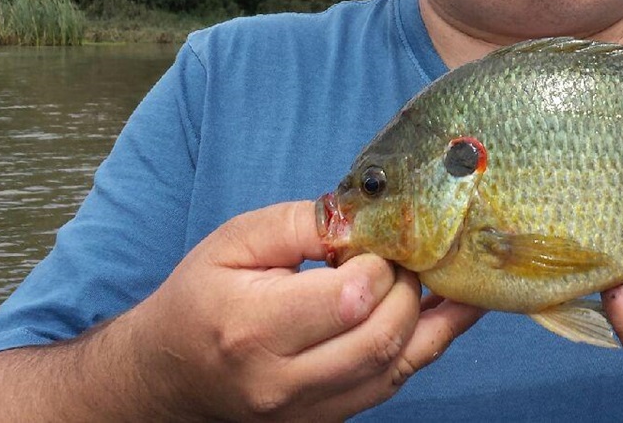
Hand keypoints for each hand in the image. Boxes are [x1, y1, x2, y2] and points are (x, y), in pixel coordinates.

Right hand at [126, 201, 482, 420]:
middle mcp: (280, 382)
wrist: (170, 373)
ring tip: (452, 279)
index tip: (376, 244)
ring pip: (395, 369)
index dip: (378, 265)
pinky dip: (422, 348)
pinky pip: (388, 387)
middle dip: (408, 290)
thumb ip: (301, 224)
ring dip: (431, 321)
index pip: (349, 299)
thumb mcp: (235, 241)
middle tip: (406, 259)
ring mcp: (305, 412)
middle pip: (381, 339)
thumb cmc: (202, 299)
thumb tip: (364, 220)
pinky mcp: (324, 422)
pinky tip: (442, 314)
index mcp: (253, 328)